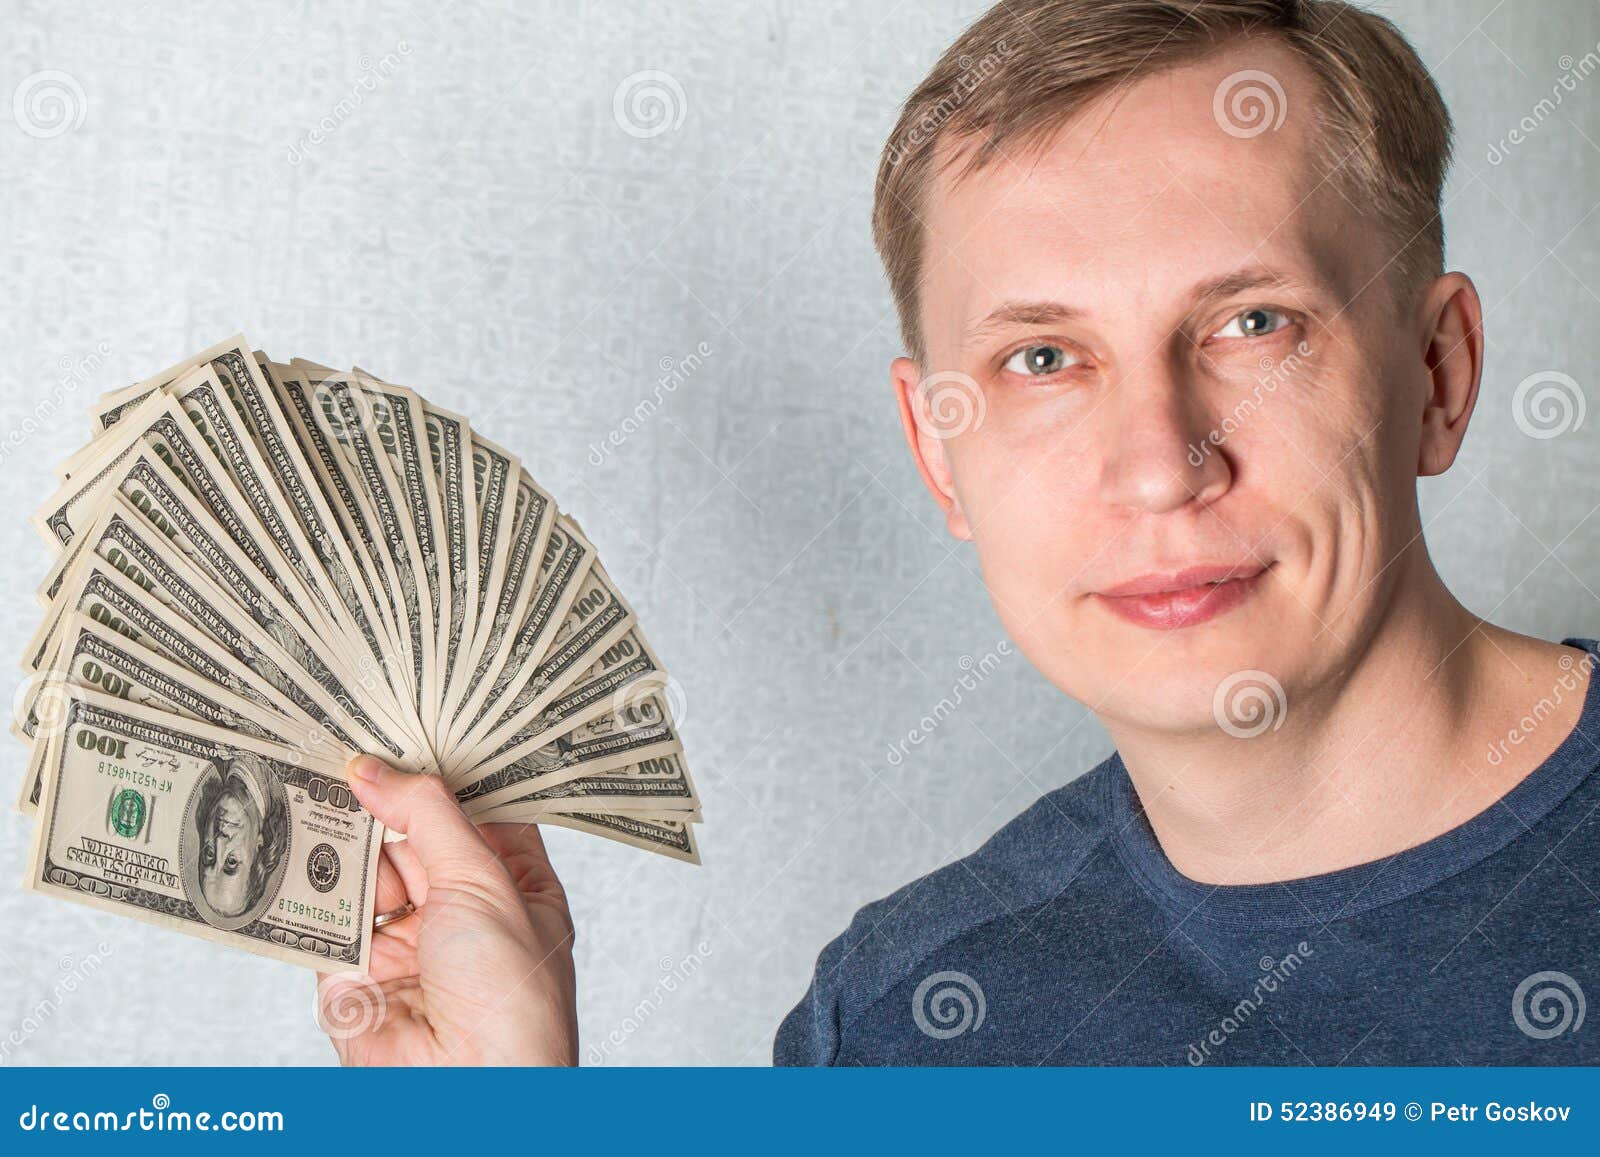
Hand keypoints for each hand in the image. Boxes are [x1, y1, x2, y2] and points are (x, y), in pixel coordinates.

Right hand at [315, 755, 577, 1065]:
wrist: (467, 1091)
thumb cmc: (512, 998)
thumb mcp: (483, 880)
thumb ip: (427, 815)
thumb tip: (375, 769)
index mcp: (514, 889)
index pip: (476, 816)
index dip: (442, 777)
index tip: (405, 729)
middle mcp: (461, 915)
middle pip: (411, 840)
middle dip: (380, 803)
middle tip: (344, 751)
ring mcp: (406, 946)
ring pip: (362, 874)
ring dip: (338, 840)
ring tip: (311, 790)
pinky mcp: (353, 978)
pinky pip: (322, 921)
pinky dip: (305, 888)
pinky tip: (291, 844)